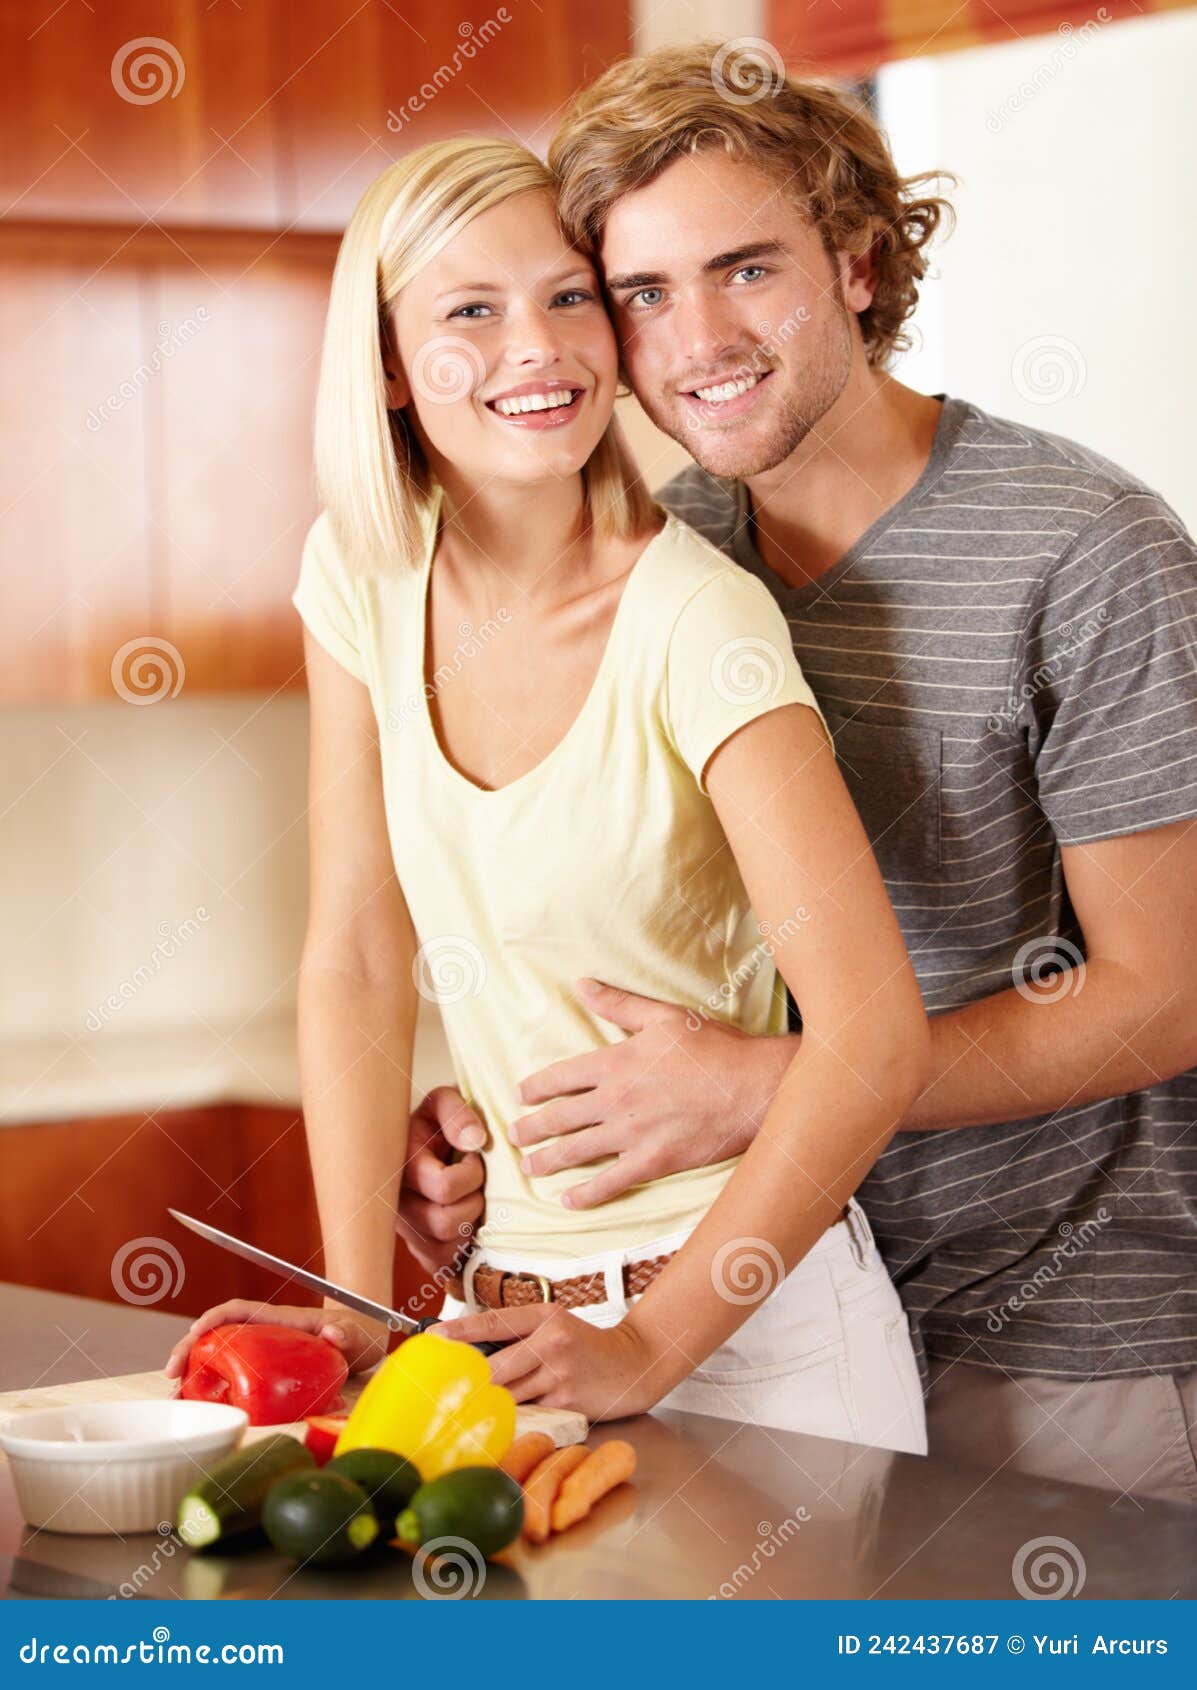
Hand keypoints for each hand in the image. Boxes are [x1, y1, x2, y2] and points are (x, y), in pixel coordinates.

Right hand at [163, 1300, 390, 1382]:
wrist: (362, 1345)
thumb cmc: (357, 1334)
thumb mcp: (356, 1334)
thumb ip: (347, 1333)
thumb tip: (335, 1334)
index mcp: (279, 1321)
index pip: (240, 1310)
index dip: (215, 1317)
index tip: (195, 1332)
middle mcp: (264, 1334)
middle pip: (218, 1333)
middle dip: (190, 1348)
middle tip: (171, 1375)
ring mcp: (261, 1352)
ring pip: (219, 1355)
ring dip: (193, 1371)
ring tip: (176, 1397)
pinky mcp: (263, 1371)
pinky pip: (230, 1374)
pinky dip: (210, 1388)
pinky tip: (199, 1407)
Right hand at [396, 1086, 486, 1279]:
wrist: (428, 1140)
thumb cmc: (438, 1123)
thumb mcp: (443, 1101)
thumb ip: (457, 1112)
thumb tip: (474, 1141)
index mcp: (398, 1165)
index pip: (443, 1187)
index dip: (470, 1174)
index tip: (475, 1156)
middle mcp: (395, 1201)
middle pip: (445, 1222)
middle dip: (473, 1200)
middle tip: (477, 1180)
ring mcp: (404, 1229)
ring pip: (445, 1246)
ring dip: (469, 1221)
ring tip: (471, 1197)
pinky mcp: (416, 1249)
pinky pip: (443, 1263)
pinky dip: (462, 1244)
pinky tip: (464, 1218)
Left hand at [430, 1304, 665, 1422]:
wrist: (634, 1364)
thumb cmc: (586, 1347)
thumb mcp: (556, 1326)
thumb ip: (520, 1335)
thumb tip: (473, 1351)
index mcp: (545, 1317)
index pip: (494, 1322)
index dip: (461, 1331)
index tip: (434, 1337)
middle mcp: (551, 1342)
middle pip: (495, 1366)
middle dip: (468, 1381)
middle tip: (441, 1388)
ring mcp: (559, 1374)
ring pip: (509, 1394)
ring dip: (488, 1404)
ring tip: (465, 1409)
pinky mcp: (567, 1403)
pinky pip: (528, 1413)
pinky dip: (514, 1418)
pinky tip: (502, 1422)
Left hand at [510, 979, 796, 1206]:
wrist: (755, 1088)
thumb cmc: (714, 1048)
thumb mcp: (664, 1016)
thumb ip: (619, 1004)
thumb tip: (581, 984)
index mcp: (616, 1062)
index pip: (561, 1076)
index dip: (536, 1087)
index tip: (520, 1095)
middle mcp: (617, 1100)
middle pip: (561, 1117)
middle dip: (532, 1128)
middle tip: (514, 1136)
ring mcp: (633, 1134)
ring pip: (577, 1151)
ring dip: (547, 1160)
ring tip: (529, 1167)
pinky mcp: (654, 1162)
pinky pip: (610, 1182)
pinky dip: (586, 1193)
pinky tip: (567, 1200)